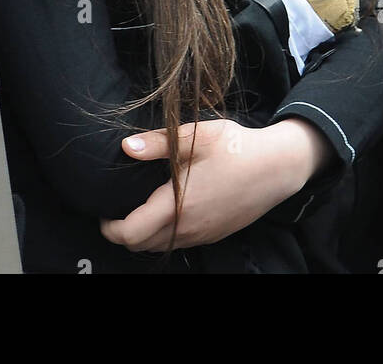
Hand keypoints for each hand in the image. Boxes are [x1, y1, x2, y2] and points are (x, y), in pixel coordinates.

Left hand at [99, 117, 332, 252]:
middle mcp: (187, 228)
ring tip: (139, 206)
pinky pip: (178, 242)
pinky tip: (167, 208)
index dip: (109, 226)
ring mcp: (202, 234)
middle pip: (140, 245)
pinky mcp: (214, 234)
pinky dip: (163, 233)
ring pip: (159, 246)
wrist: (279, 168)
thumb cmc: (237, 148)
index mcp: (177, 205)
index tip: (104, 207)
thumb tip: (126, 148)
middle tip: (117, 205)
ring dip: (142, 233)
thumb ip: (159, 143)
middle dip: (122, 231)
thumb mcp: (197, 136)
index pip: (130, 233)